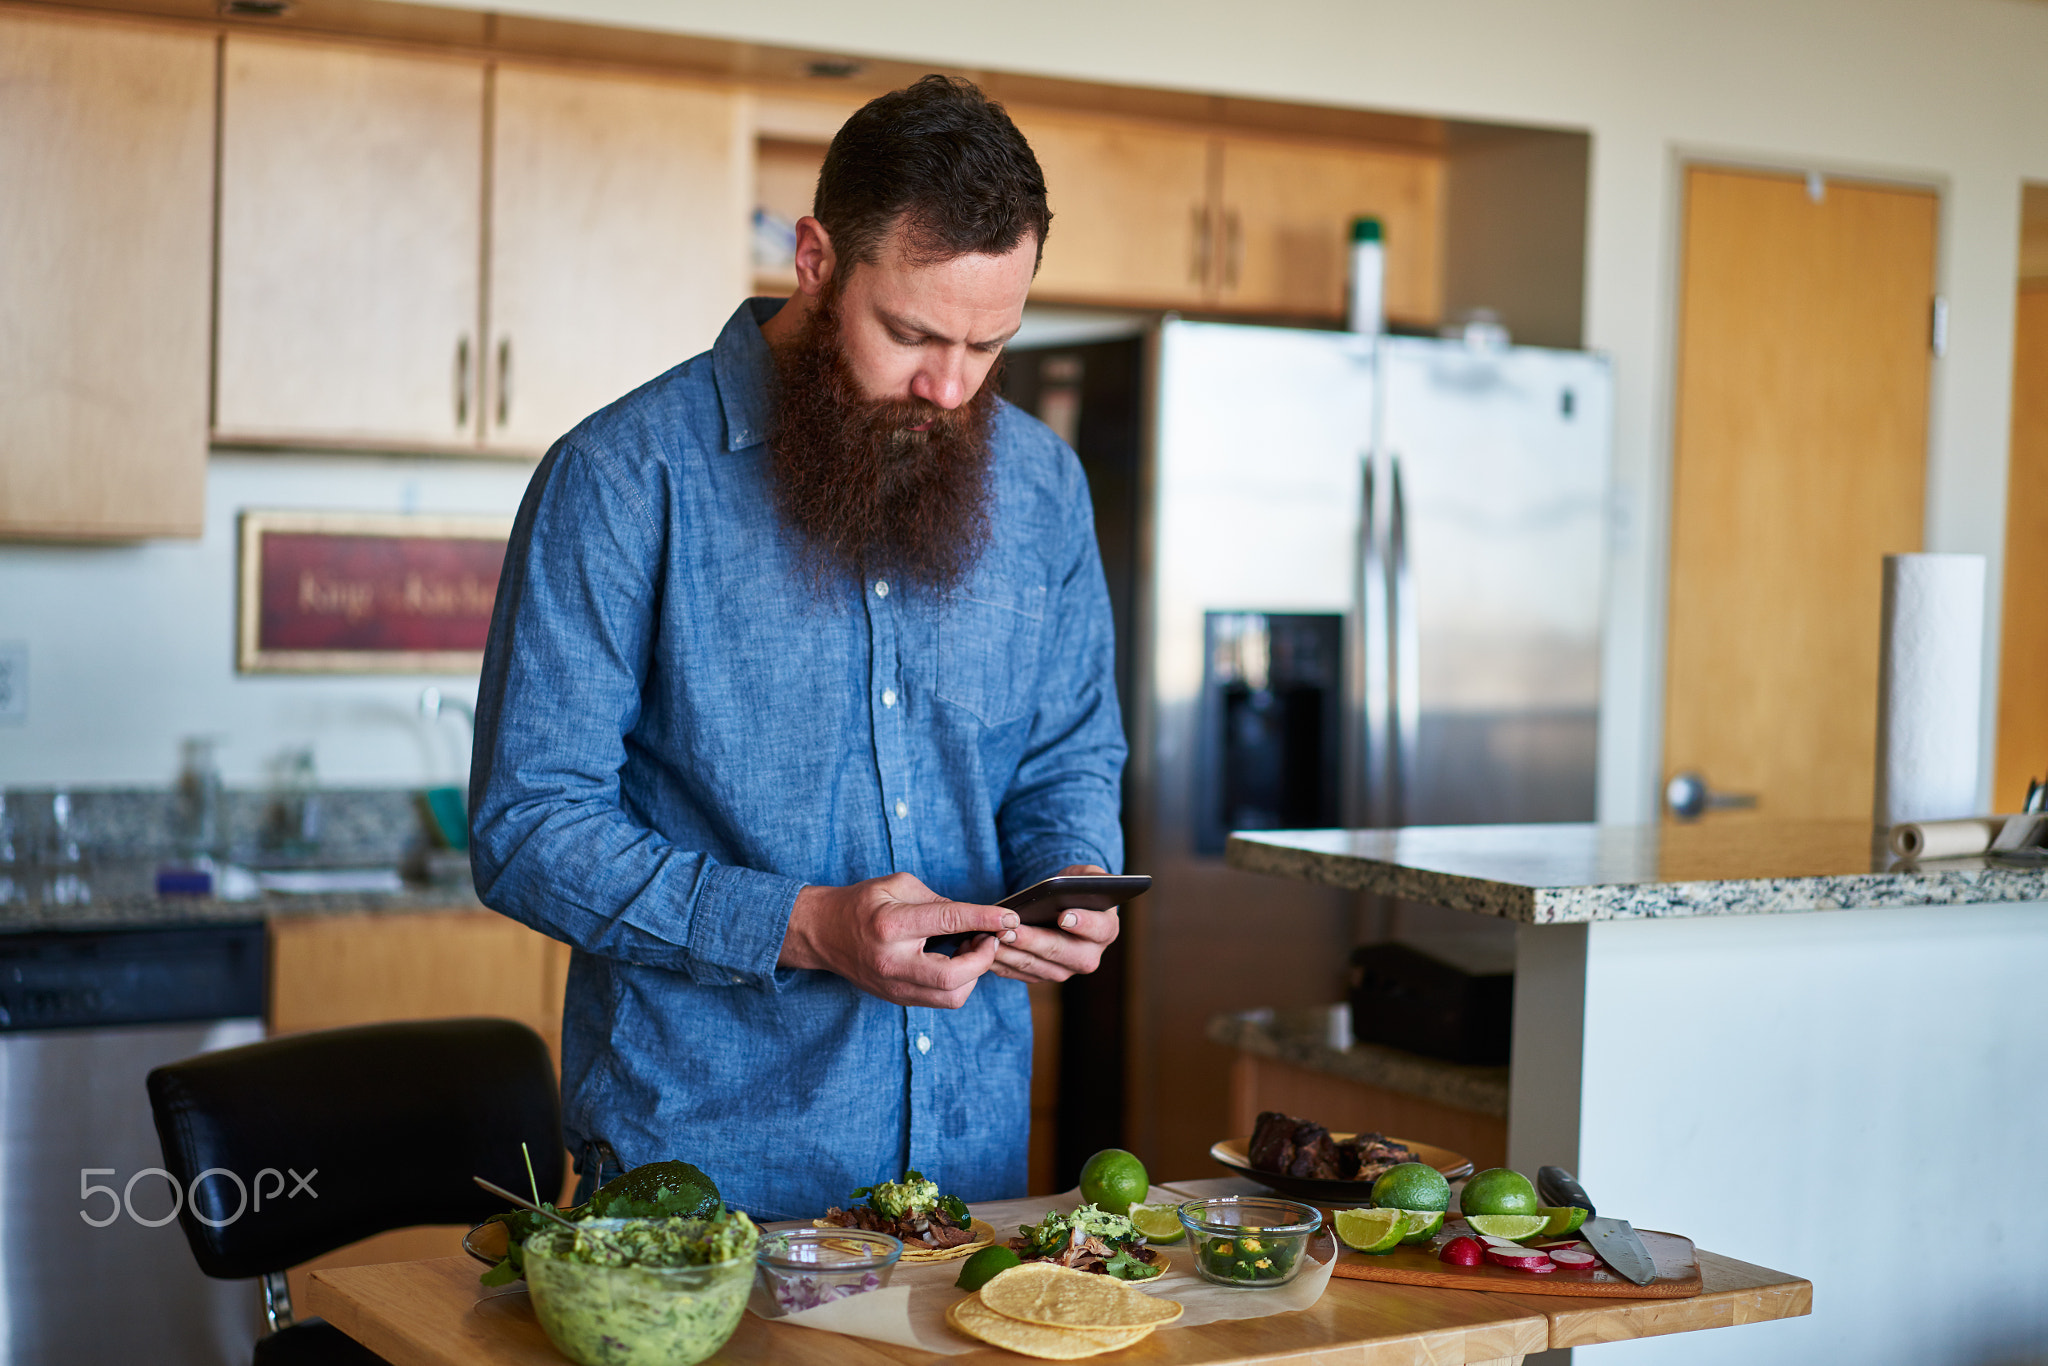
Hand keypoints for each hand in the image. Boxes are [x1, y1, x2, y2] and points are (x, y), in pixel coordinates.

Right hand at [779, 872, 1018, 1008]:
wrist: (823, 932)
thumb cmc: (861, 903)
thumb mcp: (898, 885)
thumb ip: (937, 900)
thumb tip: (973, 918)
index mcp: (892, 925)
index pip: (948, 922)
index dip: (984, 919)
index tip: (1009, 918)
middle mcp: (893, 961)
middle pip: (953, 977)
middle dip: (983, 959)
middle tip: (990, 939)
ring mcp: (894, 985)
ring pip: (951, 996)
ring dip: (973, 974)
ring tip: (972, 949)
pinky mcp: (898, 998)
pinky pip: (940, 1000)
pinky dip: (958, 983)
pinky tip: (958, 962)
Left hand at [990, 864, 1120, 983]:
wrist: (1062, 910)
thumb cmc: (1075, 891)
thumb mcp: (1086, 877)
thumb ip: (1090, 876)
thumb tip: (1082, 882)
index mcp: (1105, 930)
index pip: (1098, 929)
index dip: (1082, 923)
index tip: (1063, 915)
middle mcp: (1088, 957)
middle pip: (1060, 952)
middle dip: (1032, 940)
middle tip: (1009, 929)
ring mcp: (1064, 970)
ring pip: (1035, 966)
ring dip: (1010, 953)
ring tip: (990, 936)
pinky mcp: (1041, 976)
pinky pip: (1018, 973)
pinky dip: (1000, 962)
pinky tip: (984, 948)